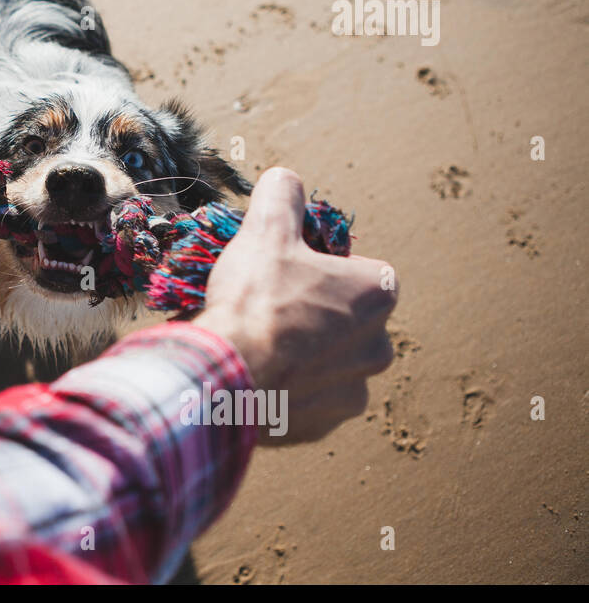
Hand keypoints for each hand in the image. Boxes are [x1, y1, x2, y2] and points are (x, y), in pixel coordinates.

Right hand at [194, 167, 397, 444]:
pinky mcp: (324, 424)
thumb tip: (287, 178)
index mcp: (377, 295)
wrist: (224, 377)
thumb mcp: (265, 231)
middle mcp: (379, 346)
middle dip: (315, 314)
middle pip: (348, 319)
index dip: (325, 269)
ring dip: (303, 354)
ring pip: (329, 362)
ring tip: (258, 345)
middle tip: (270, 308)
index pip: (364, 272)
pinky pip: (309, 399)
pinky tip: (255, 375)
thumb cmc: (255, 299)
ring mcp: (353, 390)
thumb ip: (283, 197)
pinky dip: (287, 389)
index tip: (291, 271)